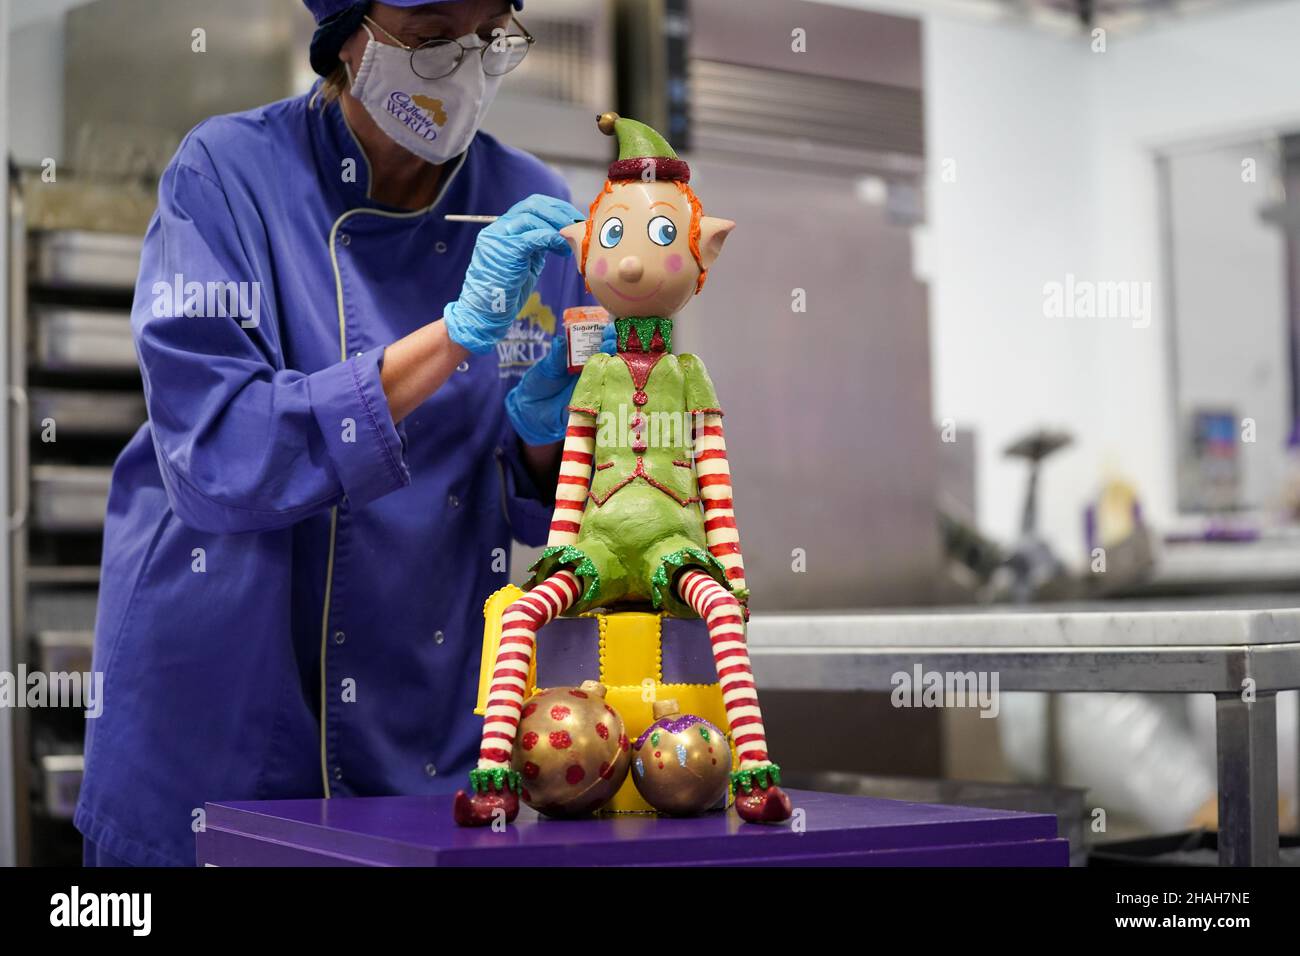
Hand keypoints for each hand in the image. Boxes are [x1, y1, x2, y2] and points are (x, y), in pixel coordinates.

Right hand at [443, 194, 582, 354]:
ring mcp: (499, 238)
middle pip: (532, 206)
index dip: (556, 208)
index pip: (532, 205)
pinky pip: (532, 237)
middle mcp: (499, 229)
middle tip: (578, 226)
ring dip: (557, 226)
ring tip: (572, 240)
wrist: (485, 312)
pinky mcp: (505, 251)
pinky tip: (562, 249)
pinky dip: (551, 239)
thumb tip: (566, 236)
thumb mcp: (526, 261)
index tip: (574, 218)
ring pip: (532, 217)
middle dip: (559, 213)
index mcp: (504, 228)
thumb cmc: (507, 291)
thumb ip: (540, 245)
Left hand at [506, 322, 615, 445]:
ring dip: (616, 369)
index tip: (609, 329)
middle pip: (610, 359)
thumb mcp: (546, 367)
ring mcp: (595, 389)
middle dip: (615, 349)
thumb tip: (559, 340)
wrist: (532, 410)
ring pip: (611, 378)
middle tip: (612, 342)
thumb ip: (555, 356)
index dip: (606, 336)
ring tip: (615, 359)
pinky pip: (605, 400)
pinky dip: (612, 394)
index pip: (598, 343)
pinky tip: (615, 387)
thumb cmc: (539, 383)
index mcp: (582, 358)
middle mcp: (592, 372)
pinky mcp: (593, 406)